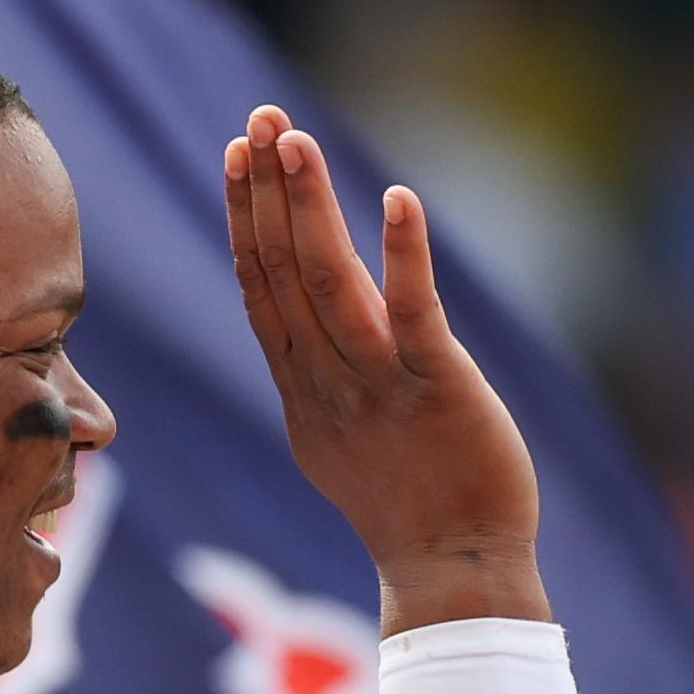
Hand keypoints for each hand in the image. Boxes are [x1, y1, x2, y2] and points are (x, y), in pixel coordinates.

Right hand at [221, 108, 547, 631]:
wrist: (456, 571)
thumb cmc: (407, 503)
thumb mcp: (338, 434)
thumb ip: (316, 372)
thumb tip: (296, 325)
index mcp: (301, 389)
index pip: (261, 288)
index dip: (247, 218)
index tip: (238, 154)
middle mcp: (326, 383)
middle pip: (283, 274)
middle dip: (267, 194)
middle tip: (256, 123)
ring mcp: (378, 387)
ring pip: (329, 285)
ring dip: (308, 208)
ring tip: (293, 140)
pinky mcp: (438, 391)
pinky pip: (414, 316)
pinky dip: (403, 256)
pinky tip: (396, 200)